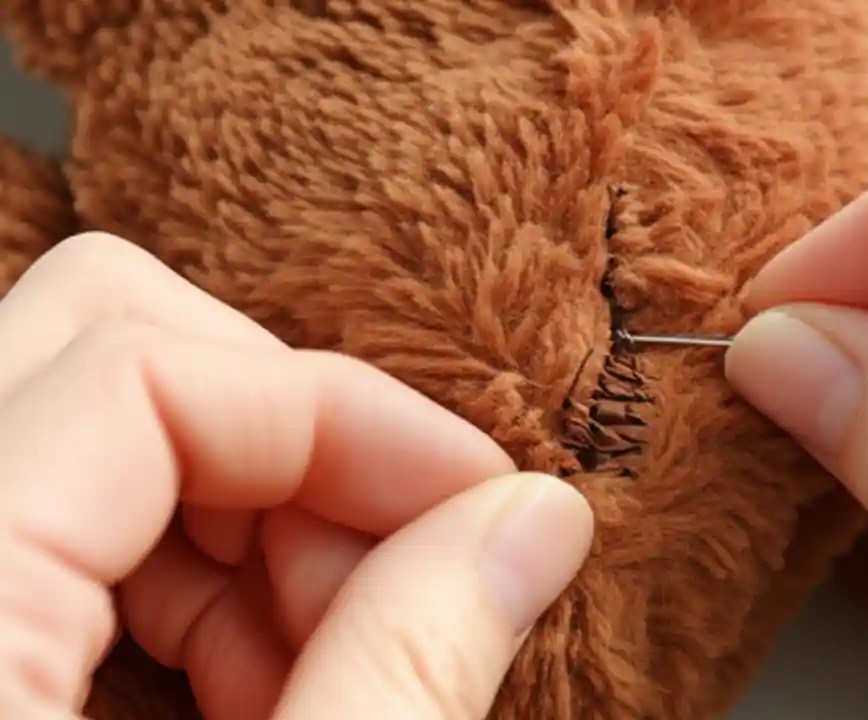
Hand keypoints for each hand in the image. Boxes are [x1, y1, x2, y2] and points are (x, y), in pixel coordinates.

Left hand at [0, 233, 593, 718]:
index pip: (135, 371)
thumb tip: (535, 522)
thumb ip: (402, 667)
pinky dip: (196, 589)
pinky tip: (272, 690)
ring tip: (345, 661)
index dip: (344, 416)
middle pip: (98, 348)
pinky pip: (65, 523)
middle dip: (295, 448)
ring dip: (257, 529)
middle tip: (403, 576)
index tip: (483, 499)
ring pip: (95, 434)